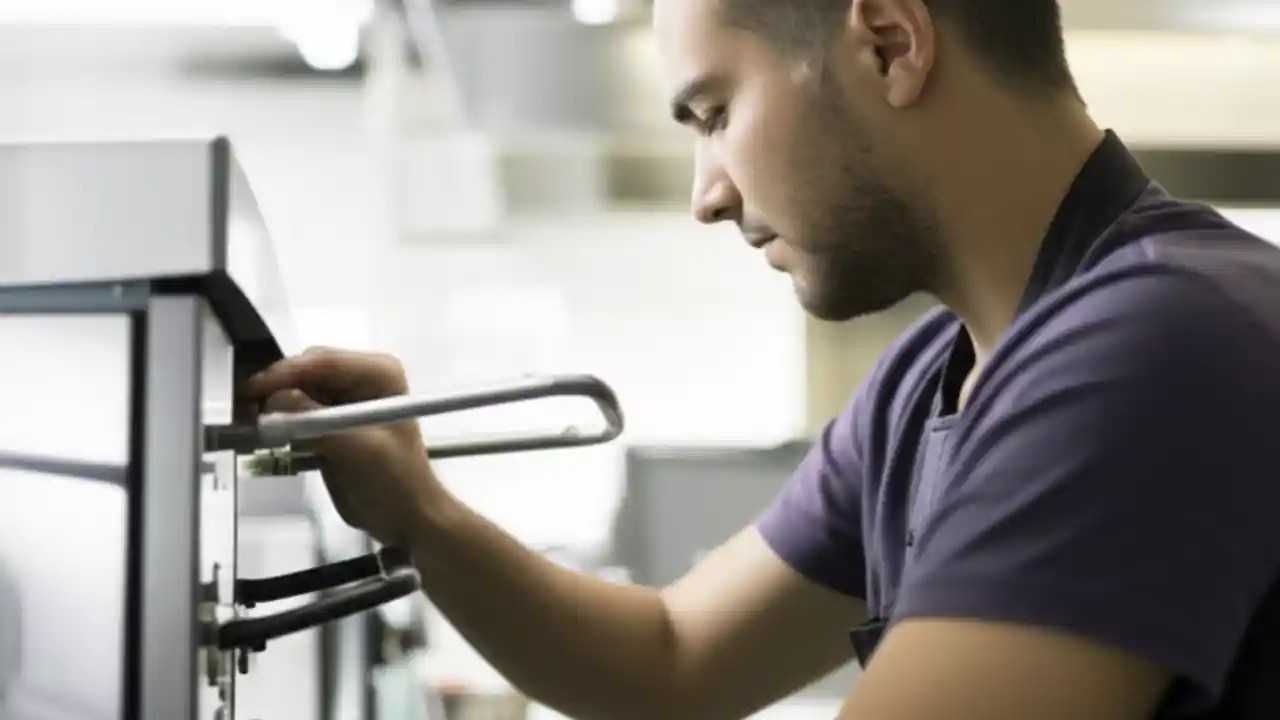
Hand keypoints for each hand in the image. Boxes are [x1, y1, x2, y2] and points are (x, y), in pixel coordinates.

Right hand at [243, 347, 445, 546]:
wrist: (404, 516)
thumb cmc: (393, 480)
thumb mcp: (357, 448)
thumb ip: (316, 421)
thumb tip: (273, 401)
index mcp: (379, 372)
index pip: (323, 361)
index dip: (285, 373)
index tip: (252, 391)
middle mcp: (361, 377)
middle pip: (306, 371)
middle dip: (277, 389)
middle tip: (246, 412)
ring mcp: (345, 397)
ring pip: (297, 389)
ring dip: (275, 406)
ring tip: (252, 424)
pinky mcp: (330, 419)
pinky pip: (297, 410)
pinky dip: (282, 421)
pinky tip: (269, 434)